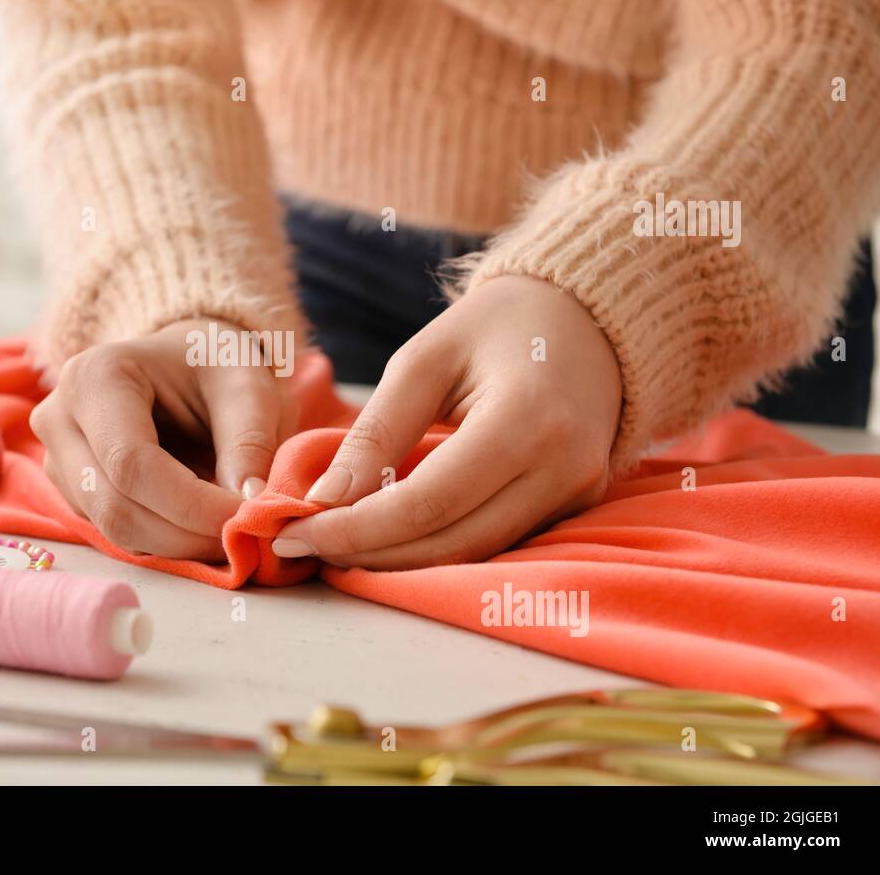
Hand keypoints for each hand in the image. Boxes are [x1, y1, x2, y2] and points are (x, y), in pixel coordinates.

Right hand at [31, 318, 297, 560]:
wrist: (185, 365)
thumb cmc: (214, 367)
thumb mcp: (247, 386)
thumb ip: (250, 441)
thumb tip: (248, 504)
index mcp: (94, 377)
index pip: (131, 463)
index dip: (191, 504)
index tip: (246, 518)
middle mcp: (59, 419)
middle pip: (115, 505)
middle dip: (186, 532)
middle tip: (245, 535)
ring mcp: (57, 459)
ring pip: (114, 528)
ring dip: (178, 543)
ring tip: (228, 528)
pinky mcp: (71, 491)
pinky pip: (116, 533)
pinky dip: (166, 540)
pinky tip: (200, 526)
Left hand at [272, 276, 621, 569]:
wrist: (587, 320)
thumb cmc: (495, 328)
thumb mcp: (424, 359)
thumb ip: (376, 431)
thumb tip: (324, 499)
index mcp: (526, 419)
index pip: (428, 502)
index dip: (356, 527)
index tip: (292, 531)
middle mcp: (564, 468)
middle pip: (452, 541)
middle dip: (368, 552)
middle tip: (300, 545)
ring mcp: (577, 493)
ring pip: (474, 553)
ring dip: (398, 559)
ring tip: (333, 546)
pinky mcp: (575, 507)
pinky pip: (497, 542)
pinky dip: (437, 547)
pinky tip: (387, 538)